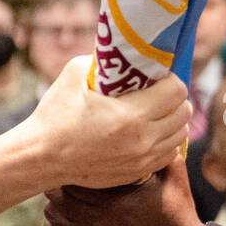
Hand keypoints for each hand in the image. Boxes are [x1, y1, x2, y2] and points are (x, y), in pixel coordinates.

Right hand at [29, 56, 191, 188]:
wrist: (41, 157)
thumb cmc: (55, 114)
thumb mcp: (75, 74)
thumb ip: (104, 62)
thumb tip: (123, 53)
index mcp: (131, 114)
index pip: (177, 91)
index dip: (170, 79)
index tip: (158, 76)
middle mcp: (143, 139)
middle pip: (184, 112)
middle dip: (175, 98)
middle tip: (159, 91)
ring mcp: (142, 159)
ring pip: (180, 134)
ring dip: (173, 119)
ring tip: (156, 111)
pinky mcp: (138, 172)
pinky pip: (170, 153)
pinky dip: (166, 140)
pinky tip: (151, 131)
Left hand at [44, 154, 203, 225]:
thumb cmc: (177, 218)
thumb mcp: (175, 181)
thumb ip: (162, 155)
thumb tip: (153, 134)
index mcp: (112, 200)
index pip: (73, 178)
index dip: (73, 169)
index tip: (80, 166)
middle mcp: (95, 221)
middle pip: (57, 197)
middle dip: (61, 187)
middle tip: (70, 182)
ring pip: (52, 217)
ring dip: (57, 207)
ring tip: (68, 202)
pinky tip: (68, 224)